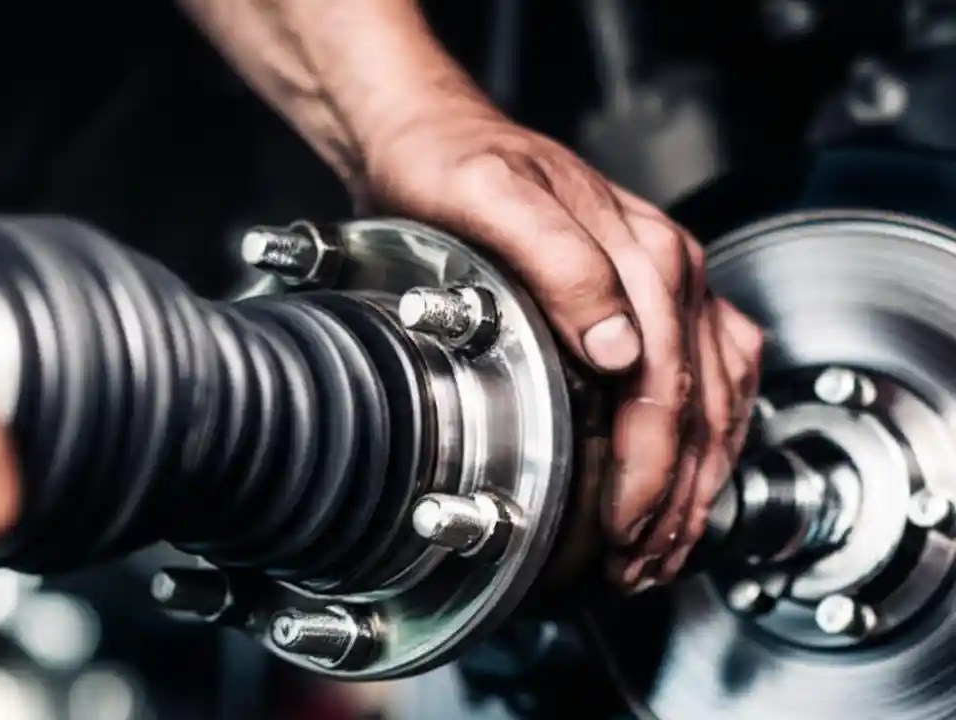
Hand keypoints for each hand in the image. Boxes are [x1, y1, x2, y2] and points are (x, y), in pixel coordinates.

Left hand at [364, 111, 761, 590]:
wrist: (437, 138)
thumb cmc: (455, 167)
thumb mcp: (491, 199)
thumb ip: (559, 264)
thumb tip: (619, 349)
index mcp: (641, 253)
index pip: (664, 386)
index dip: (649, 470)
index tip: (626, 529)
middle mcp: (667, 269)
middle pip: (699, 404)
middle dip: (675, 497)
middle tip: (641, 564)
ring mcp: (666, 282)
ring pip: (717, 397)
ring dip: (696, 481)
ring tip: (664, 547)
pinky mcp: (652, 293)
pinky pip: (713, 372)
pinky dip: (707, 437)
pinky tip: (690, 476)